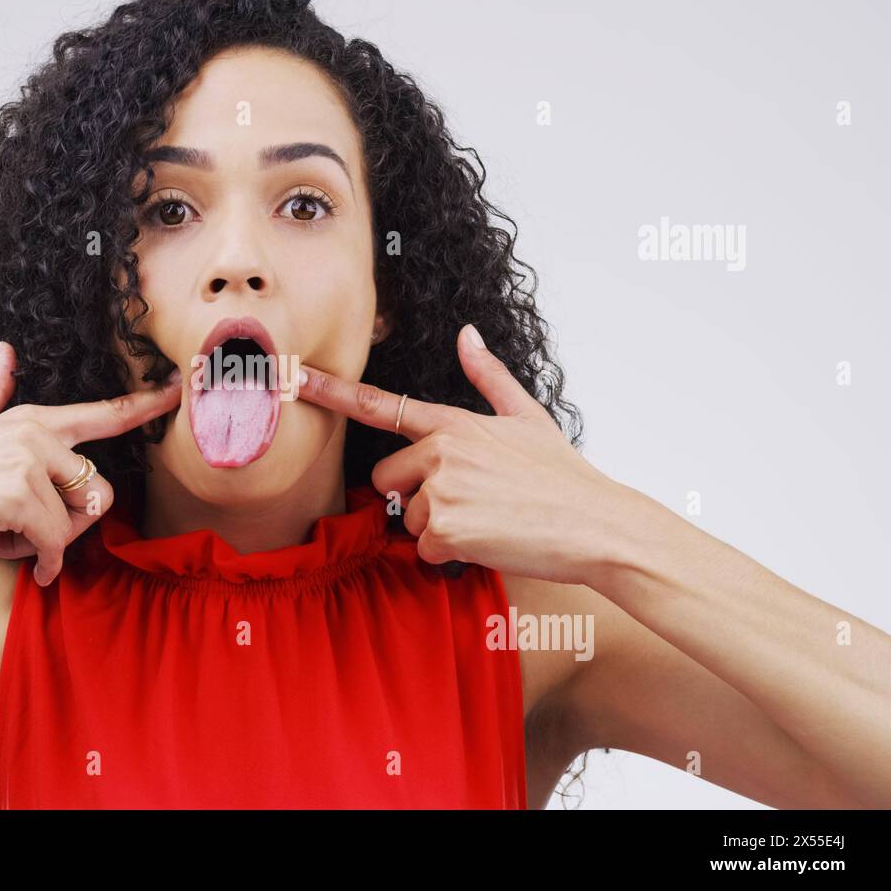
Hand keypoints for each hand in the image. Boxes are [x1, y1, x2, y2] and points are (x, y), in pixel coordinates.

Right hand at [0, 341, 180, 584]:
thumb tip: (5, 353)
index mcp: (31, 418)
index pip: (102, 413)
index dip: (146, 404)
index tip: (179, 389)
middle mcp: (37, 432)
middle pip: (97, 493)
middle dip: (68, 528)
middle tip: (19, 533)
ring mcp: (29, 460)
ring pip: (76, 522)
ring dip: (44, 545)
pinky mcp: (20, 494)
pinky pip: (53, 543)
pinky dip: (36, 563)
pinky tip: (8, 557)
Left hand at [296, 323, 633, 584]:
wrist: (598, 525)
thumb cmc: (564, 477)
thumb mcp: (528, 417)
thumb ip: (488, 378)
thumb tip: (467, 334)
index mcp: (454, 423)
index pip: (379, 405)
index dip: (331, 392)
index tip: (292, 376)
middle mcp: (441, 450)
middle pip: (387, 480)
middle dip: (416, 497)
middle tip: (471, 503)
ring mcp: (443, 488)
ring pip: (409, 519)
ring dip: (441, 530)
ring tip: (490, 521)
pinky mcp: (448, 527)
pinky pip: (425, 550)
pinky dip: (451, 556)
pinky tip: (490, 542)